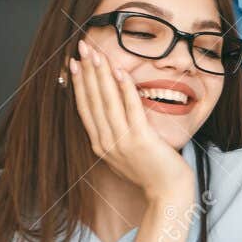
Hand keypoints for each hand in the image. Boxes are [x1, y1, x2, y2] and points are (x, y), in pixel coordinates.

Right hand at [68, 40, 194, 204]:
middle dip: (86, 72)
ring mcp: (122, 141)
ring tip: (95, 53)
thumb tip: (110, 117)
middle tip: (81, 48)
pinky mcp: (140, 139)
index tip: (74, 63)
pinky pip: (130, 108)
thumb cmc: (152, 173)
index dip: (79, 84)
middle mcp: (106, 142)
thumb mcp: (125, 154)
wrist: (168, 194)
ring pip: (106, 101)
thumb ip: (115, 136)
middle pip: (92, 100)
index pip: (85, 107)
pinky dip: (124, 88)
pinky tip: (119, 71)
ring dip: (100, 74)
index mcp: (100, 145)